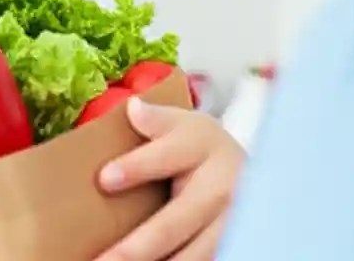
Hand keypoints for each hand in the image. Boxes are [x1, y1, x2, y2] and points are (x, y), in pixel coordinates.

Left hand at [93, 97, 244, 260]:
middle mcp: (219, 188)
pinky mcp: (232, 245)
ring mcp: (230, 224)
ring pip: (193, 255)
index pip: (166, 156)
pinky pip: (206, 260)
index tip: (104, 179)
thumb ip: (156, 119)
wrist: (249, 171)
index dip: (137, 167)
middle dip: (137, 247)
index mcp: (202, 146)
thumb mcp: (181, 124)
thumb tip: (133, 108)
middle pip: (174, 222)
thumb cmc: (198, 148)